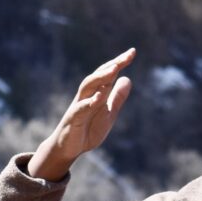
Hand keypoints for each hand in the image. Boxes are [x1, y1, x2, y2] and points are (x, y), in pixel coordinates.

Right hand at [28, 49, 134, 181]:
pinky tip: (100, 97)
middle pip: (97, 76)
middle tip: (125, 57)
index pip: (108, 74)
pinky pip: (80, 109)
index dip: (119, 62)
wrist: (69, 148)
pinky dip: (89, 102)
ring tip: (114, 70)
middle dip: (111, 65)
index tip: (132, 52)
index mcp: (97, 93)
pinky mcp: (73, 119)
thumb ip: (117, 98)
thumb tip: (128, 78)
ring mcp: (78, 106)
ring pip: (87, 87)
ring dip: (100, 77)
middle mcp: (87, 96)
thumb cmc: (88, 129)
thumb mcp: (108, 114)